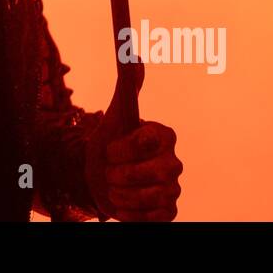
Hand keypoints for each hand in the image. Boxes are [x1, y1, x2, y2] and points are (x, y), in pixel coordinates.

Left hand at [85, 63, 182, 220]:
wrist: (99, 178)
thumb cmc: (110, 144)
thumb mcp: (115, 115)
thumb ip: (127, 86)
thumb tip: (134, 53)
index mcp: (164, 135)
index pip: (152, 141)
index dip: (127, 148)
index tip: (110, 150)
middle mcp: (174, 162)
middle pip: (157, 173)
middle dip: (124, 174)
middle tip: (109, 172)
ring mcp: (173, 188)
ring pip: (153, 197)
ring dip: (123, 194)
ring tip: (113, 187)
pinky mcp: (167, 212)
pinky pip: (154, 218)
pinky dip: (132, 213)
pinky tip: (122, 203)